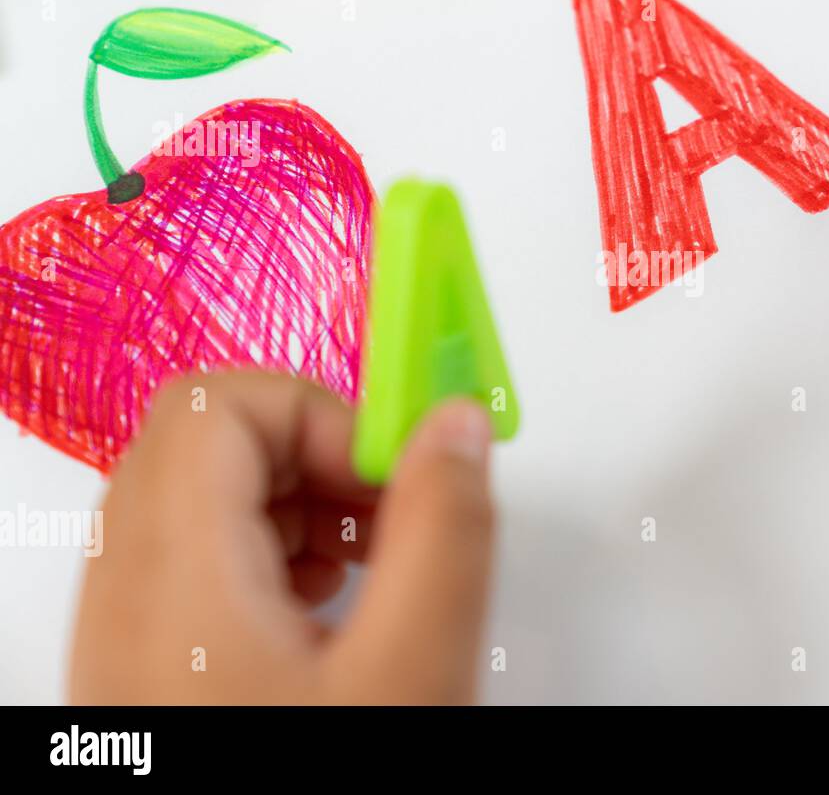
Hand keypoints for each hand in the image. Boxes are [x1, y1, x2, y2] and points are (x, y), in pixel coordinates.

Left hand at [70, 371, 494, 703]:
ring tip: (366, 571)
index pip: (221, 404)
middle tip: (387, 516)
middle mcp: (125, 591)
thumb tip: (454, 426)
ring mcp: (123, 629)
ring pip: (197, 495)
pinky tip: (326, 616)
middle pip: (203, 440)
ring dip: (295, 503)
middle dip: (314, 455)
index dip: (322, 415)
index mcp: (174, 577)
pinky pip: (194, 556)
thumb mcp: (410, 675)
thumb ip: (445, 529)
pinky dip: (269, 554)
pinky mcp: (142, 662)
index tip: (399, 474)